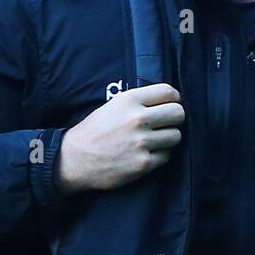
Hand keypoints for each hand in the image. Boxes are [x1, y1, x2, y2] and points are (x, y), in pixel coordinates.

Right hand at [54, 83, 184, 193]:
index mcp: (129, 100)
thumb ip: (139, 101)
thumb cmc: (95, 131)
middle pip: (179, 113)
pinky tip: (147, 154)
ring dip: (168, 139)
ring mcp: (141, 142)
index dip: (174, 99)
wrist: (75, 159)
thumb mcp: (113, 105)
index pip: (169, 92)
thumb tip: (169, 101)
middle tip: (165, 125)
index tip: (170, 106)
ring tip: (155, 141)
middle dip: (175, 119)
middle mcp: (137, 119)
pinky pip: (167, 156)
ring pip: (176, 136)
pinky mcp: (143, 163)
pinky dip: (160, 156)